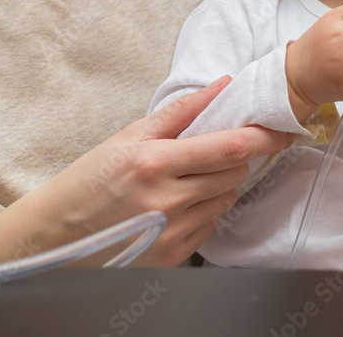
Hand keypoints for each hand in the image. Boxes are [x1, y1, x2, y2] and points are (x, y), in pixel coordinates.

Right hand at [45, 77, 293, 265]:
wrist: (60, 231)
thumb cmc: (91, 179)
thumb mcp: (128, 136)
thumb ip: (180, 112)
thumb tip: (221, 86)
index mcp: (154, 162)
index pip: (228, 148)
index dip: (263, 137)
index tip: (283, 129)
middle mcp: (167, 199)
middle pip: (233, 174)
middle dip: (234, 159)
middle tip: (212, 152)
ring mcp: (171, 231)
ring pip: (225, 199)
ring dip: (218, 185)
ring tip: (184, 180)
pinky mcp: (173, 254)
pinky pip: (210, 225)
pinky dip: (203, 210)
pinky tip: (175, 205)